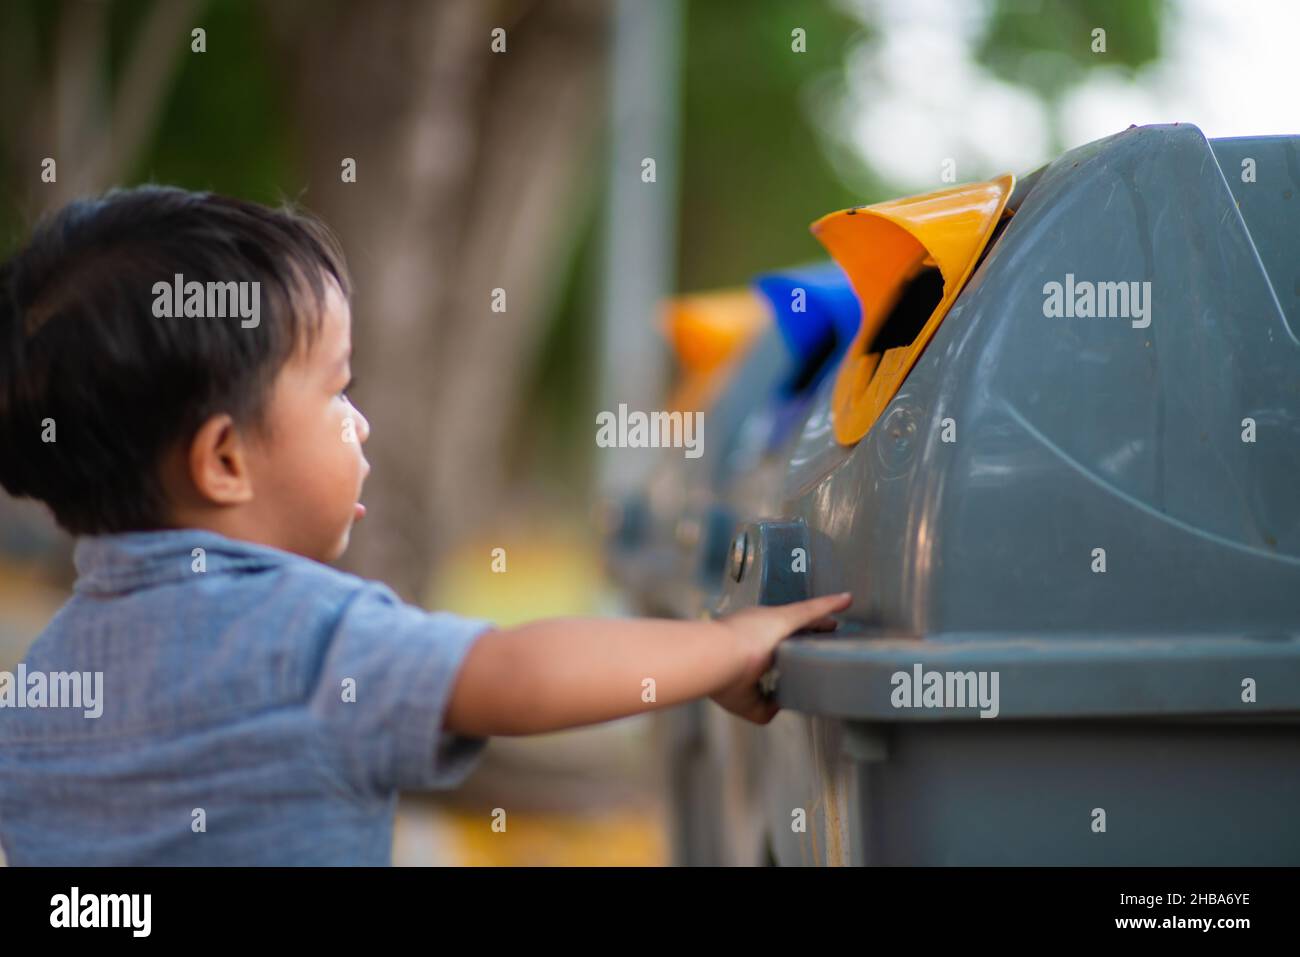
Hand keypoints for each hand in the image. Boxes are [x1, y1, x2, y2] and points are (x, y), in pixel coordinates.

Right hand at [709, 592, 851, 723]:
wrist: (714, 658)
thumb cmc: (722, 678)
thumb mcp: (743, 702)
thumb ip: (762, 708)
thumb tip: (779, 708)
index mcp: (741, 647)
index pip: (768, 647)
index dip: (783, 649)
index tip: (796, 654)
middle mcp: (755, 630)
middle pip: (786, 630)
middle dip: (804, 633)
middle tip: (823, 637)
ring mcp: (769, 622)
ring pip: (800, 619)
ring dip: (818, 622)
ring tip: (835, 626)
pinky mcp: (783, 617)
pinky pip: (811, 609)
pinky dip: (828, 605)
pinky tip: (845, 601)